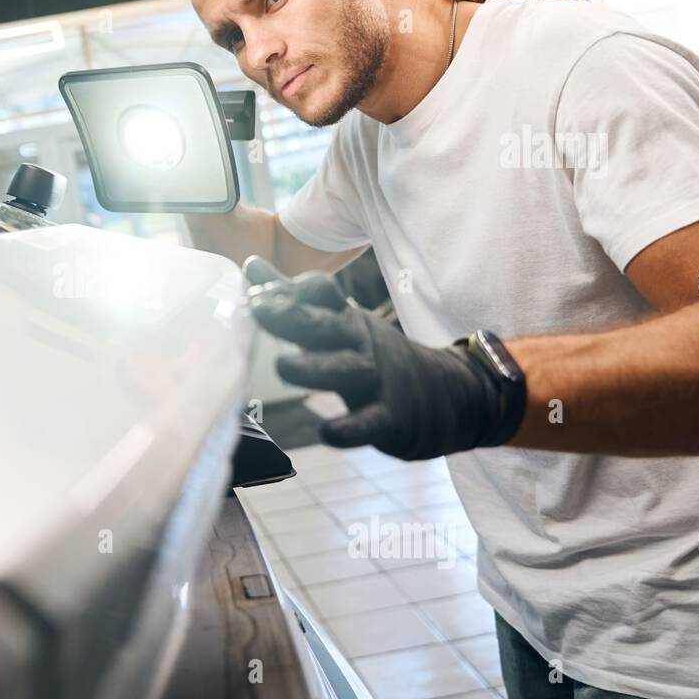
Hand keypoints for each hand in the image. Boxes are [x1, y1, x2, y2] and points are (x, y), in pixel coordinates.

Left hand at [242, 257, 520, 459]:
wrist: (447, 395)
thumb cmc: (371, 355)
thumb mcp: (337, 321)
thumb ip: (292, 299)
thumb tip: (251, 266)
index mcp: (346, 321)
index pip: (323, 294)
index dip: (293, 288)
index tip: (256, 289)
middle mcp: (361, 344)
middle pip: (327, 326)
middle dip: (293, 316)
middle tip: (259, 309)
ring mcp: (377, 380)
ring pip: (345, 370)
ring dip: (313, 366)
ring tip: (281, 365)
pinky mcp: (390, 418)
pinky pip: (369, 423)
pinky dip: (350, 429)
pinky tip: (328, 432)